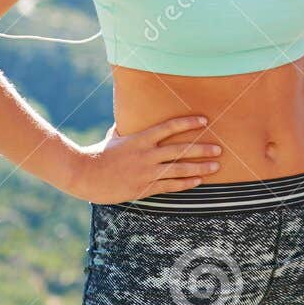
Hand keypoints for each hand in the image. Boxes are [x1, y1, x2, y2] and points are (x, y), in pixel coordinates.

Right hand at [69, 114, 218, 203]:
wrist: (84, 175)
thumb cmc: (98, 153)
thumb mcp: (115, 136)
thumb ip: (128, 128)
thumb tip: (132, 116)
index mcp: (141, 139)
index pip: (169, 127)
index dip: (188, 122)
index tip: (204, 120)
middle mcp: (146, 154)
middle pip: (180, 150)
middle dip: (202, 149)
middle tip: (219, 149)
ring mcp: (146, 172)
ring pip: (178, 169)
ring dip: (199, 168)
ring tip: (216, 166)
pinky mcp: (143, 188)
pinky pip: (169, 186)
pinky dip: (185, 183)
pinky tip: (198, 182)